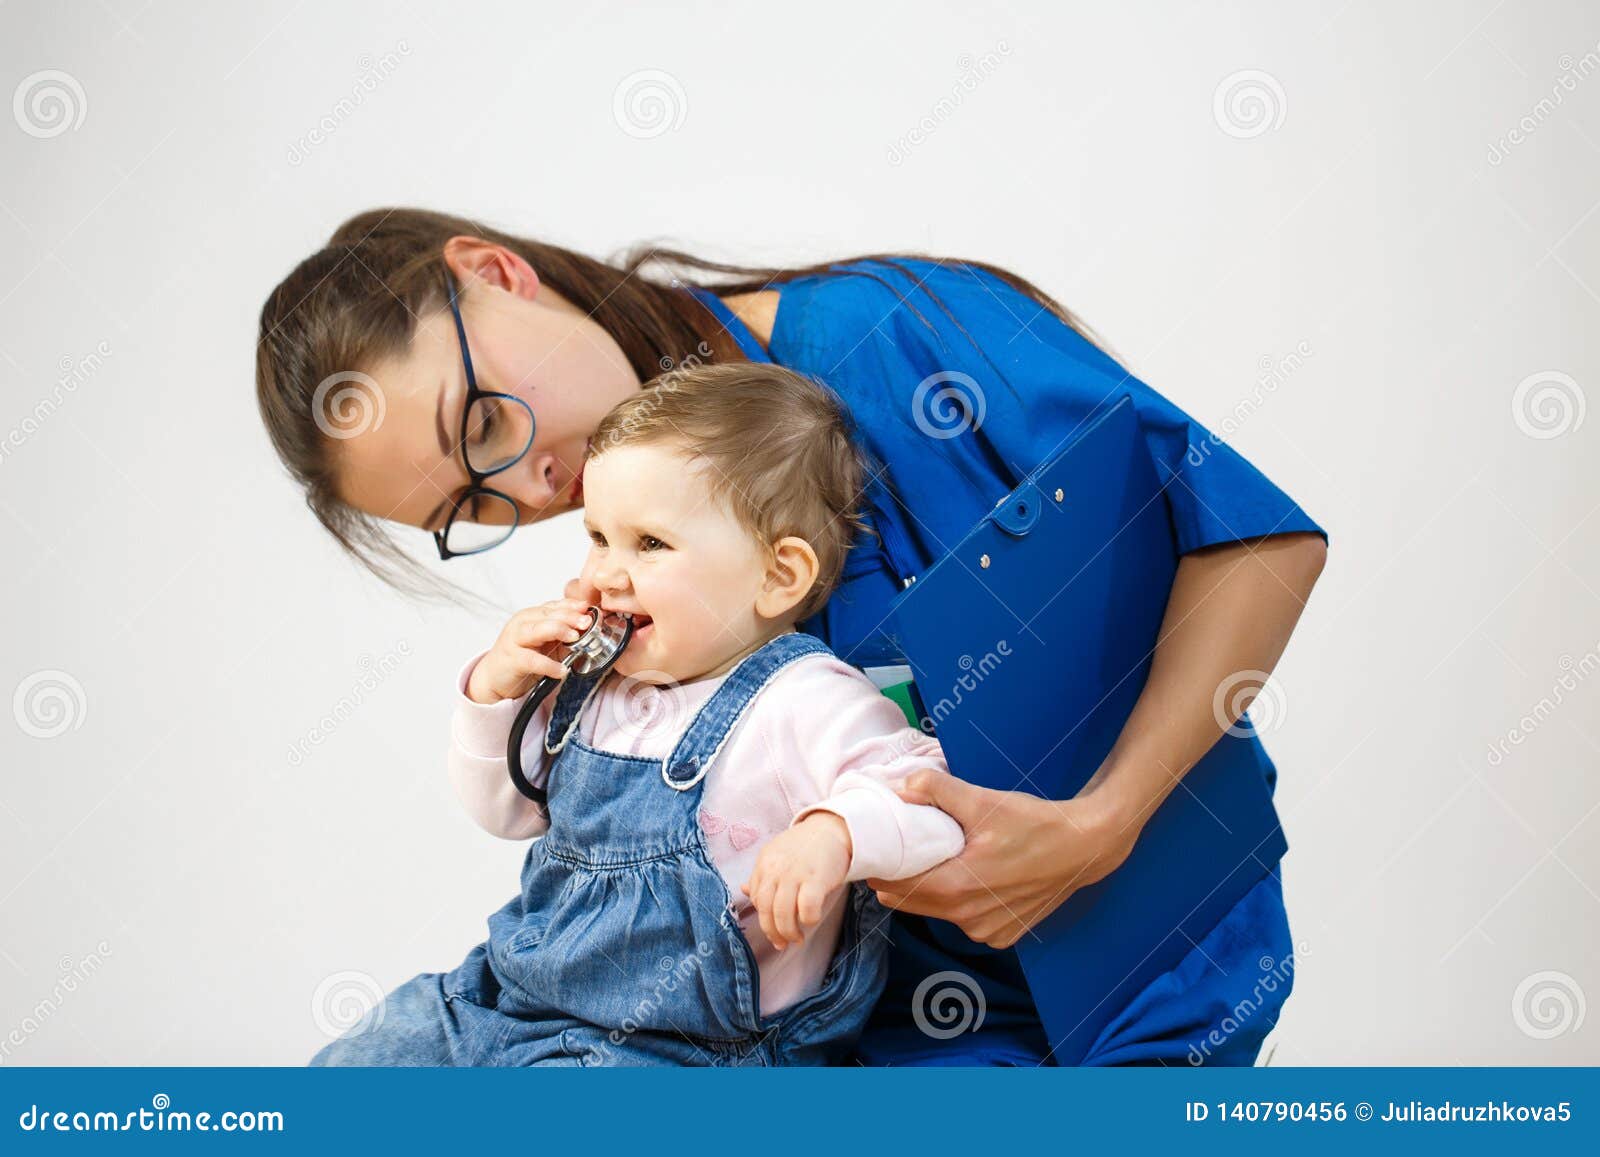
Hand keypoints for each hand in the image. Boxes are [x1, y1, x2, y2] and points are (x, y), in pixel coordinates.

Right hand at [465, 597, 597, 703]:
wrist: (495, 676)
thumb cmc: (523, 657)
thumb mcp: (547, 643)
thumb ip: (566, 636)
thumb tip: (592, 631)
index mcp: (533, 616)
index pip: (555, 605)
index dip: (574, 606)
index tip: (591, 609)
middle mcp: (523, 623)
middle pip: (548, 614)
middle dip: (570, 616)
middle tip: (587, 622)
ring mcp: (515, 639)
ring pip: (538, 629)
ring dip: (558, 631)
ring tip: (575, 638)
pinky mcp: (512, 659)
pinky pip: (532, 660)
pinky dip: (549, 665)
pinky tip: (562, 670)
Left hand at [740, 813, 852, 950]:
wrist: (833, 828)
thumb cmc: (806, 846)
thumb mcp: (777, 855)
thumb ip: (761, 875)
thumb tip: (744, 891)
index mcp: (764, 863)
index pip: (755, 898)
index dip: (763, 917)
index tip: (773, 927)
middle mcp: (776, 869)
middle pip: (765, 909)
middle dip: (772, 931)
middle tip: (781, 943)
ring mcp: (795, 874)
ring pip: (783, 914)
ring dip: (789, 932)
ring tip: (796, 938)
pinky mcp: (816, 879)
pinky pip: (807, 910)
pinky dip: (808, 920)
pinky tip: (811, 921)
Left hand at [867, 770, 1138, 949]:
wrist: (1084, 847)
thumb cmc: (1034, 824)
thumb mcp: (983, 801)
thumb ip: (937, 791)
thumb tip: (900, 786)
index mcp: (957, 888)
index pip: (896, 888)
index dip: (881, 870)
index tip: (875, 852)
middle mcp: (968, 919)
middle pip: (913, 904)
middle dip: (901, 880)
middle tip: (901, 853)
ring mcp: (987, 932)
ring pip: (939, 913)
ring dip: (932, 892)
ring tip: (936, 862)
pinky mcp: (1003, 935)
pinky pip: (966, 921)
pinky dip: (961, 904)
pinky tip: (971, 879)